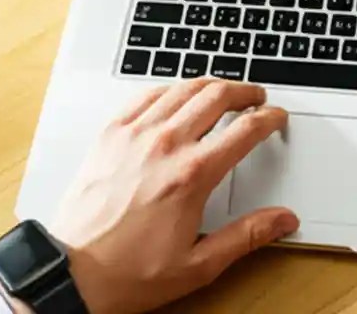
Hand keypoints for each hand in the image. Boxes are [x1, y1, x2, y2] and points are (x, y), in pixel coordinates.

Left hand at [47, 79, 298, 313]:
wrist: (73, 272)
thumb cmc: (129, 272)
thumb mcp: (199, 264)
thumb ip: (247, 236)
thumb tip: (283, 221)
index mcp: (192, 175)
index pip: (245, 130)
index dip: (269, 118)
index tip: (276, 117)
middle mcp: (165, 146)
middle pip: (216, 96)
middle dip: (244, 91)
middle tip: (255, 96)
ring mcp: (134, 135)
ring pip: (182, 88)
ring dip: (210, 84)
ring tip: (223, 91)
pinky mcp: (110, 135)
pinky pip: (146, 96)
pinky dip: (170, 89)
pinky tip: (176, 95)